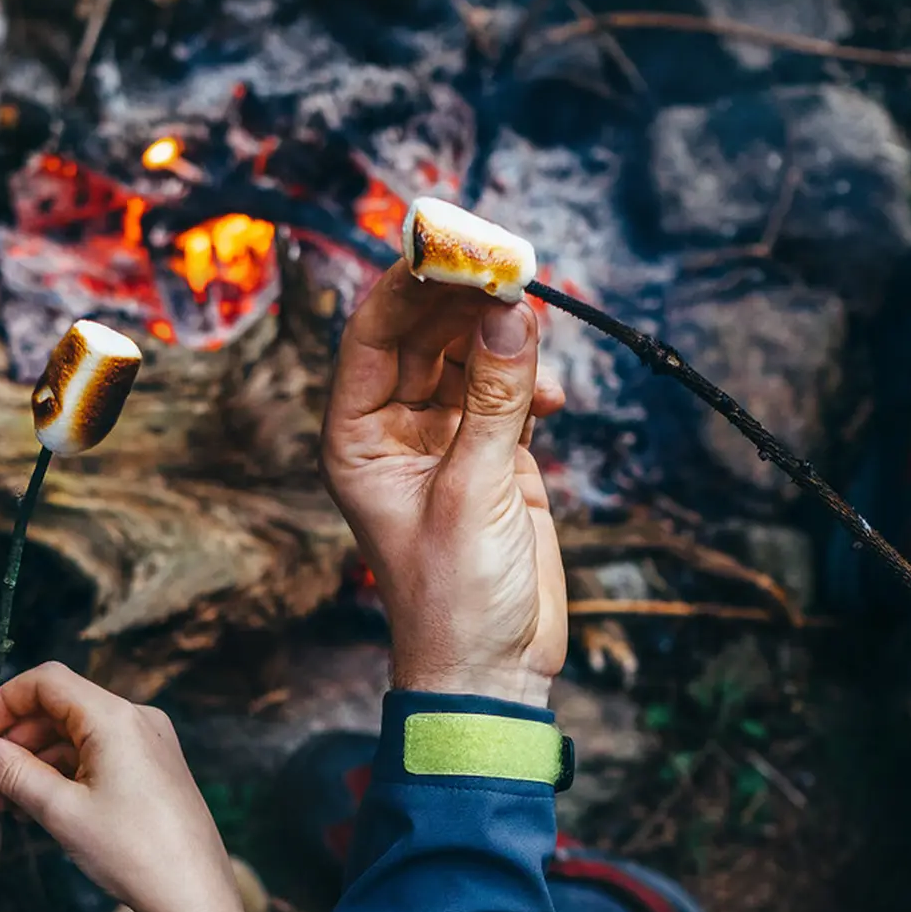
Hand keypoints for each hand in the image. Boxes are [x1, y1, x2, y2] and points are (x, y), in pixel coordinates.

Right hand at [0, 663, 265, 911]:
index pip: (46, 681)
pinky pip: (98, 759)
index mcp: (116, 718)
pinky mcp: (153, 771)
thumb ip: (11, 773)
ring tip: (0, 807)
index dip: (5, 705)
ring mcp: (149, 745)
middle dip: (15, 744)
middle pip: (59, 710)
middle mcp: (136, 721)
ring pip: (76, 739)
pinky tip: (36, 809)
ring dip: (35, 766)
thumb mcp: (60, 811)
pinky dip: (64, 777)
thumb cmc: (132, 852)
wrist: (194, 897)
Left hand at [322, 261, 567, 707]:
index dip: (409, 284)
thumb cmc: (455, 596)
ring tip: (535, 317)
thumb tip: (511, 311)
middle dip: (463, 299)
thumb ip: (496, 398)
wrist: (492, 668)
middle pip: (424, 335)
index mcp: (357, 437)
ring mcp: (445, 440)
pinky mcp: (493, 456)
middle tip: (509, 264)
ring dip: (501, 334)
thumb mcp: (475, 490)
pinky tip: (553, 393)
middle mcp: (394, 430)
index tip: (449, 243)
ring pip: (469, 356)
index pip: (374, 335)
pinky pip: (508, 392)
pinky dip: (531, 381)